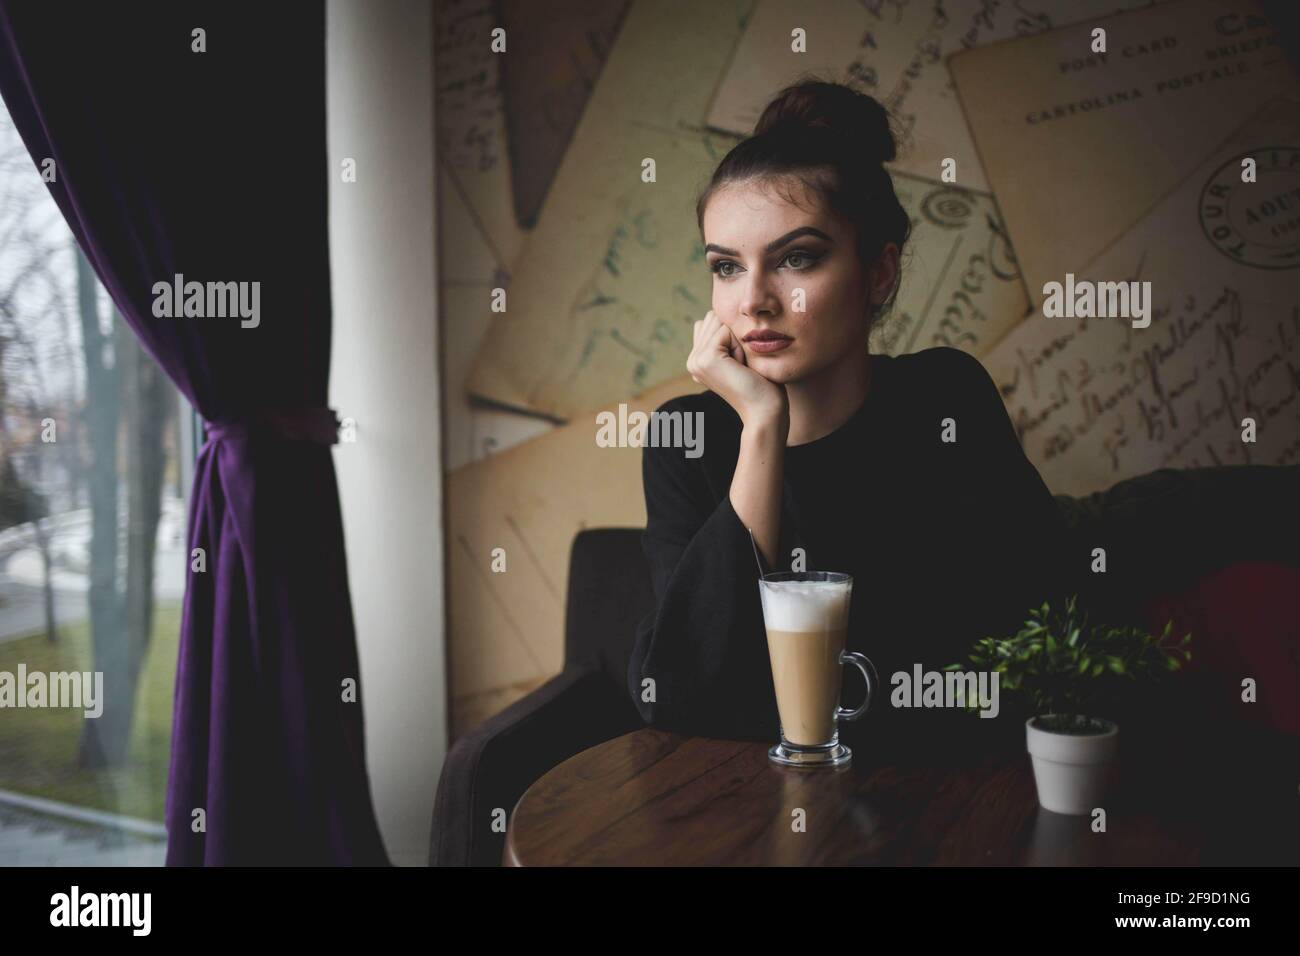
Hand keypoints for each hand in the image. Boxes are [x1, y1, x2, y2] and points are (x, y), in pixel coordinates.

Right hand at [687, 310, 787, 428]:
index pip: (712, 321)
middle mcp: (692, 360)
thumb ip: (724, 335)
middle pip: (714, 318)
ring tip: (741, 365)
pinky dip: (739, 344)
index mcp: (698, 359)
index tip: (741, 364)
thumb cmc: (761, 384)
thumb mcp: (740, 354)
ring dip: (737, 339)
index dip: (734, 335)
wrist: (764, 410)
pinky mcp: (705, 359)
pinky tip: (741, 366)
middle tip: (741, 365)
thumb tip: (713, 313)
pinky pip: (725, 330)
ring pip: (719, 322)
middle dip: (734, 335)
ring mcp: (696, 360)